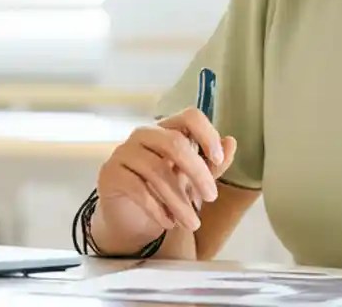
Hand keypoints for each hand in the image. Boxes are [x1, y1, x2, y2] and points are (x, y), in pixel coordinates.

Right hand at [93, 108, 236, 242]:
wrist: (129, 217)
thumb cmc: (163, 192)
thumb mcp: (192, 179)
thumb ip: (212, 163)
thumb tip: (231, 143)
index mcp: (167, 129)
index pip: (189, 117)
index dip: (207, 134)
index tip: (218, 159)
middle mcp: (144, 135)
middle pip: (174, 142)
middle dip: (197, 172)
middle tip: (212, 197)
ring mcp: (124, 152)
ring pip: (157, 170)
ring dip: (179, 201)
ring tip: (193, 223)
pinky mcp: (110, 174)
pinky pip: (137, 189)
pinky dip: (157, 209)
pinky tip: (168, 223)